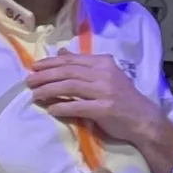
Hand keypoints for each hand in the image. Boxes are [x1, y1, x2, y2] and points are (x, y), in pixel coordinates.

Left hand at [26, 52, 160, 143]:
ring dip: (49, 90)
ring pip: (70, 86)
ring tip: (34, 95)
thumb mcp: (105, 75)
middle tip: (29, 81)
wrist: (143, 119)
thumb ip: (83, 64)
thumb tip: (60, 52)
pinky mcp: (105, 108)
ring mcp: (105, 91)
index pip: (72, 60)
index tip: (34, 67)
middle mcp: (103, 74)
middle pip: (68, 71)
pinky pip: (79, 107)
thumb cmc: (123, 98)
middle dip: (45, 75)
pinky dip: (63, 108)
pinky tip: (51, 110)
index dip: (50, 63)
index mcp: (103, 63)